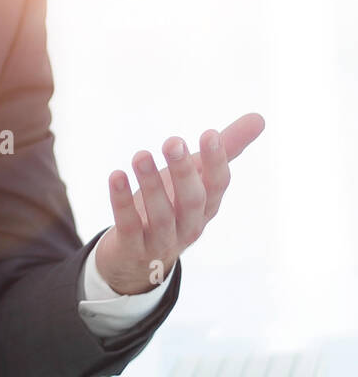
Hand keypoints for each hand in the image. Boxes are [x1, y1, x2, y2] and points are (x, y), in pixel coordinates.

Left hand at [95, 112, 264, 294]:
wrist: (137, 260)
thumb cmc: (171, 207)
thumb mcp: (196, 178)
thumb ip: (225, 149)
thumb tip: (260, 117)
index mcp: (207, 205)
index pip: (218, 184)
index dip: (216, 161)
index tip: (209, 133)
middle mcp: (189, 225)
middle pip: (192, 200)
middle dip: (183, 171)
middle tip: (172, 141)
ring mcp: (162, 240)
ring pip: (161, 215)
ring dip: (151, 184)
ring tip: (140, 155)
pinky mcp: (133, 248)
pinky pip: (129, 225)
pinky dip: (122, 202)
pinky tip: (116, 176)